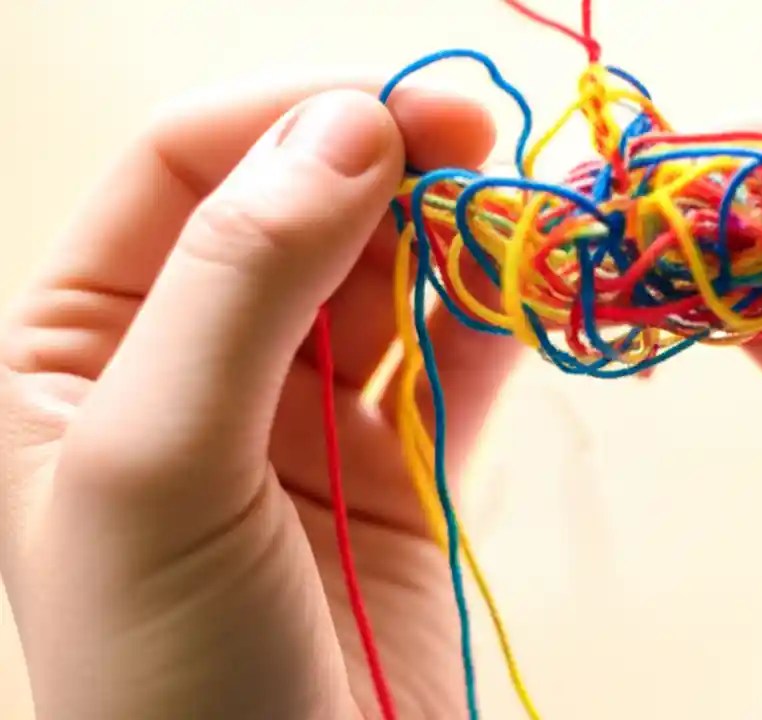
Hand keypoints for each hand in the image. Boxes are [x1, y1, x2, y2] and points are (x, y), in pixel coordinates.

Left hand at [0, 78, 518, 717]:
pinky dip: (494, 316)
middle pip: (298, 209)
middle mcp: (192, 367)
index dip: (291, 123)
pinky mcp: (397, 471)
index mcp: (80, 350)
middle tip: (480, 141)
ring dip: (451, 233)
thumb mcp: (158, 469)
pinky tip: (530, 285)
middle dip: (386, 164)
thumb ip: (240, 284)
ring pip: (385, 277)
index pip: (183, 172)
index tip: (399, 114)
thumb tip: (348, 130)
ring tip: (518, 210)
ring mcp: (302, 418)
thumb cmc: (170, 682)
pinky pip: (451, 363)